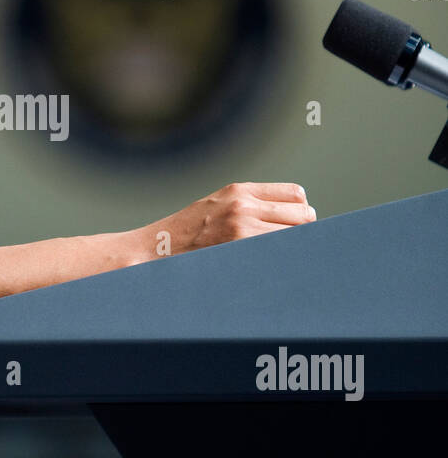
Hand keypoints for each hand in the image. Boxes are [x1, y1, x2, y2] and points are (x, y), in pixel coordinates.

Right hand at [137, 181, 315, 260]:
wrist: (154, 249)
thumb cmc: (185, 233)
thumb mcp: (216, 206)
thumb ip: (248, 205)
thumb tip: (292, 217)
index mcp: (239, 190)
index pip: (295, 194)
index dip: (300, 210)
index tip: (295, 224)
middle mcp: (244, 205)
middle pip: (302, 215)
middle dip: (302, 230)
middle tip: (291, 244)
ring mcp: (243, 228)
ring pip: (296, 235)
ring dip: (295, 246)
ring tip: (283, 256)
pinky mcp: (241, 249)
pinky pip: (280, 252)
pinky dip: (283, 259)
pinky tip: (274, 266)